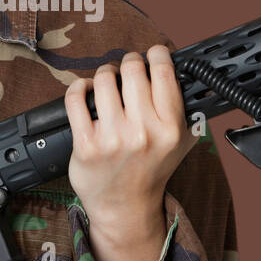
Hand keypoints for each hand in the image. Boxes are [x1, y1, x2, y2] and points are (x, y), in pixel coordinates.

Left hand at [63, 45, 198, 250]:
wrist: (125, 206)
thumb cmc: (151, 169)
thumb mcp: (180, 142)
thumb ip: (184, 109)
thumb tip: (177, 70)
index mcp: (170, 128)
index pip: (164, 72)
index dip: (157, 54)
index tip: (153, 54)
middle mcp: (143, 132)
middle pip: (132, 69)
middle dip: (129, 62)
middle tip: (127, 69)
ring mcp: (113, 138)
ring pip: (104, 79)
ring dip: (104, 74)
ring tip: (107, 81)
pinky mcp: (86, 144)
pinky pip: (76, 98)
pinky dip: (79, 87)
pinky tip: (86, 91)